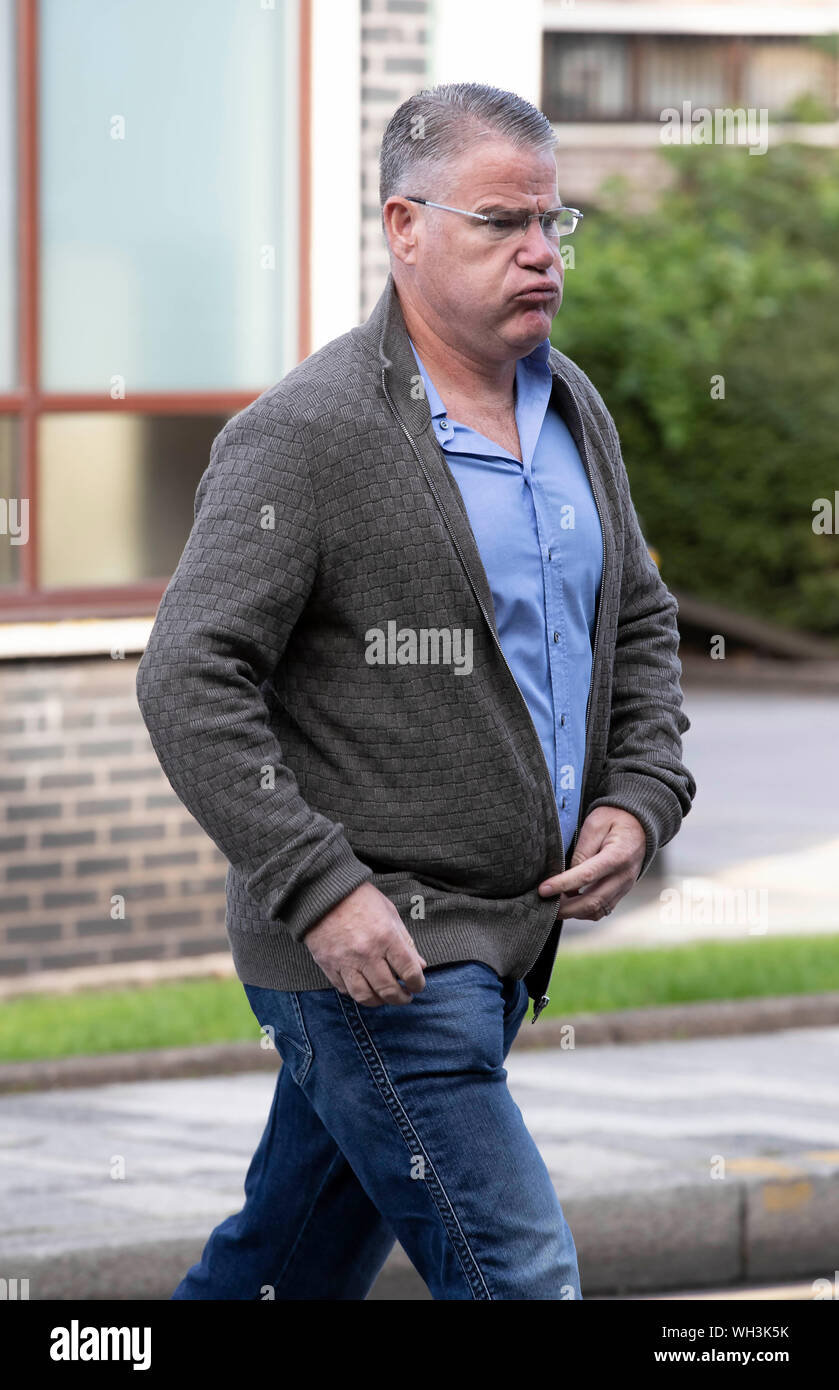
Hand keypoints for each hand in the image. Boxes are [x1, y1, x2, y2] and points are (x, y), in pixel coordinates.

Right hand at [301, 881, 426, 1005]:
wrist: (323, 891)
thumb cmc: (360, 898)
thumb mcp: (389, 913)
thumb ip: (405, 941)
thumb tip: (420, 965)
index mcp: (386, 936)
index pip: (409, 971)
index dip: (417, 984)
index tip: (417, 986)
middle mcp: (366, 953)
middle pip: (388, 990)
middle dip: (401, 998)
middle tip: (405, 997)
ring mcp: (345, 961)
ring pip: (365, 996)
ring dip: (379, 1002)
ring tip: (384, 997)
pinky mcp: (328, 965)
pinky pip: (345, 989)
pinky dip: (356, 992)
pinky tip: (364, 987)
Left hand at [537, 806, 646, 921]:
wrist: (639, 825)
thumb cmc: (616, 820)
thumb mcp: (595, 825)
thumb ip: (582, 850)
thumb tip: (567, 874)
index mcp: (617, 856)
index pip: (587, 876)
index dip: (562, 885)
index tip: (544, 890)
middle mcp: (624, 876)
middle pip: (593, 901)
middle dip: (566, 909)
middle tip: (546, 907)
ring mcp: (625, 886)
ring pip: (598, 910)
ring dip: (575, 913)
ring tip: (555, 906)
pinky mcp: (622, 891)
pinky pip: (603, 909)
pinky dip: (585, 911)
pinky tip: (571, 905)